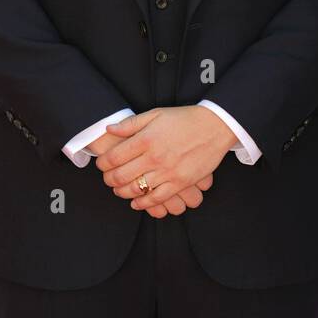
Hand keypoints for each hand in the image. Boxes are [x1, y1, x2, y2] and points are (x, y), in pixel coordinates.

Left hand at [95, 106, 237, 212]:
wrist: (215, 126)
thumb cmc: (185, 118)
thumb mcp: (156, 113)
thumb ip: (131, 123)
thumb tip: (109, 129)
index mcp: (146, 139)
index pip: (113, 157)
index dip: (103, 163)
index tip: (102, 164)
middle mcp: (154, 157)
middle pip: (120, 176)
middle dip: (108, 179)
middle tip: (107, 178)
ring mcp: (168, 171)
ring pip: (135, 189)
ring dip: (122, 192)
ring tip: (119, 189)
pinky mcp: (180, 182)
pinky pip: (156, 199)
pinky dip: (142, 203)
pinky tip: (136, 202)